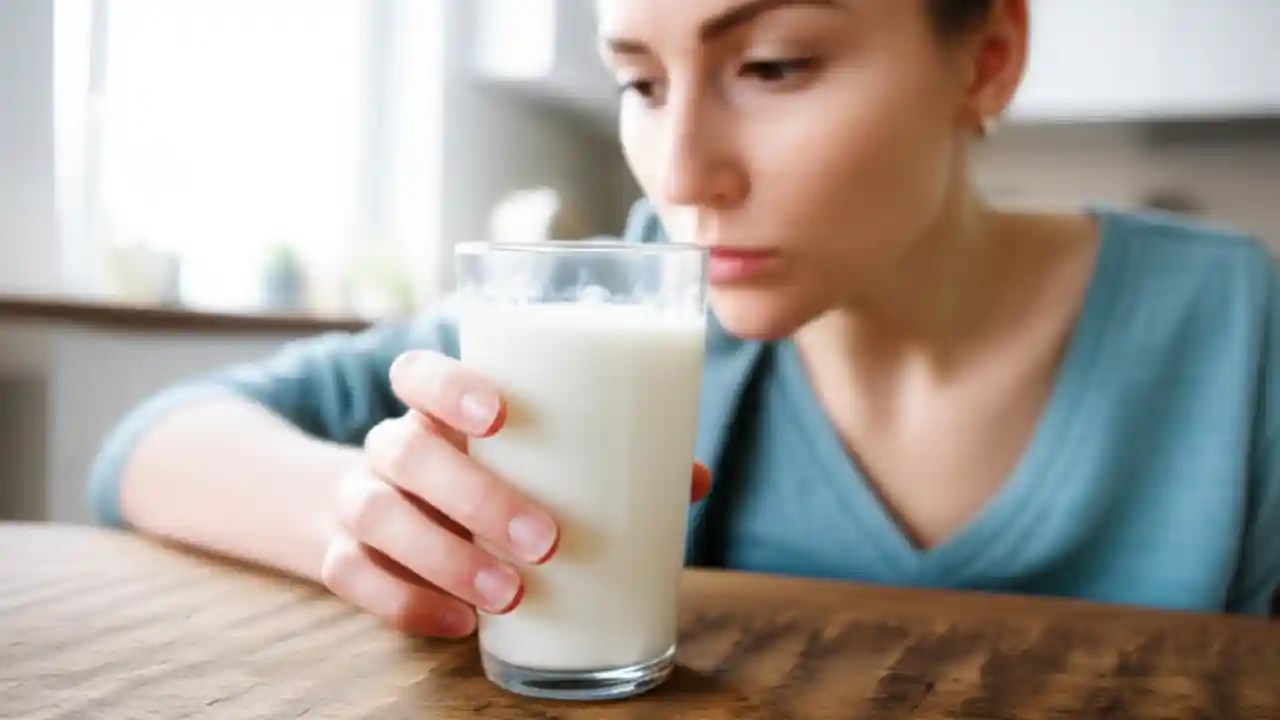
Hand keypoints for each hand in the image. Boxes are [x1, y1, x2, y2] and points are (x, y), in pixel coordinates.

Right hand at [319, 350, 711, 637]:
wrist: (376, 513)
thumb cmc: (481, 475)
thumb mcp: (526, 459)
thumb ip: (600, 460)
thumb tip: (692, 478)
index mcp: (435, 408)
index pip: (418, 372)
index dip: (450, 385)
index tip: (503, 415)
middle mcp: (390, 446)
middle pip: (406, 450)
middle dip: (476, 495)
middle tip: (546, 540)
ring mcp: (357, 499)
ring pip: (376, 514)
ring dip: (445, 558)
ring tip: (510, 594)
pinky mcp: (340, 554)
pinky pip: (351, 574)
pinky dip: (405, 603)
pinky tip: (459, 624)